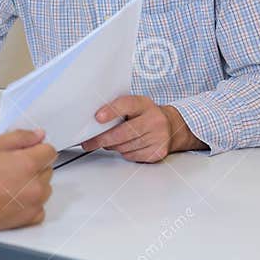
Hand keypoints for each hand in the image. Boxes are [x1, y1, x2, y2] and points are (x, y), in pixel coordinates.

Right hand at [0, 129, 55, 230]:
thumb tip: (38, 135)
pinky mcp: (27, 220)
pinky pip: (40, 209)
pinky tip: (14, 198)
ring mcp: (33, 204)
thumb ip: (20, 137)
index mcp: (28, 164)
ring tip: (11, 183)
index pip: (49, 151)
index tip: (28, 151)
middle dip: (34, 166)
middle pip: (47, 170)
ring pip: (45, 189)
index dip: (37, 149)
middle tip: (12, 167)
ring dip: (34, 185)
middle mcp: (35, 186)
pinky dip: (31, 203)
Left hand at [80, 95, 206, 162]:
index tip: (98, 118)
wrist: (171, 126)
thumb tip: (93, 120)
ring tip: (106, 142)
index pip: (126, 105)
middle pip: (123, 132)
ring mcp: (158, 137)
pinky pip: (132, 156)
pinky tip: (123, 146)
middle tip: (89, 142)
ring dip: (111, 146)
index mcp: (143, 104)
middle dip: (102, 139)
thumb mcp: (134, 104)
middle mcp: (154, 120)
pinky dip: (123, 152)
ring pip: (125, 147)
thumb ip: (117, 108)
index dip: (111, 111)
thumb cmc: (145, 114)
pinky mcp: (158, 152)